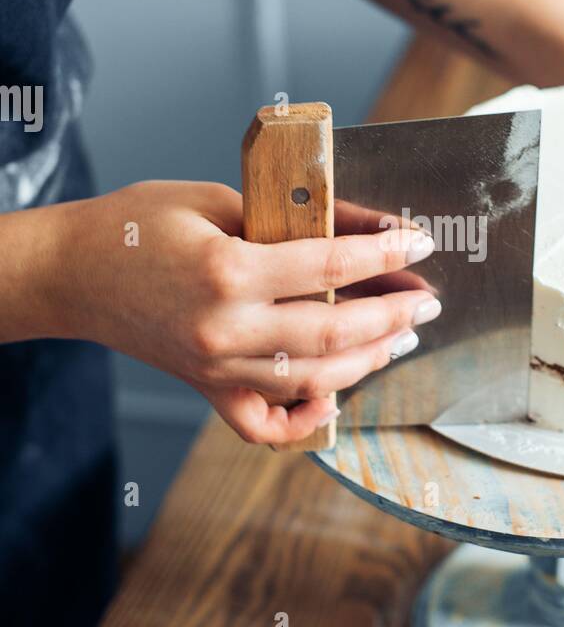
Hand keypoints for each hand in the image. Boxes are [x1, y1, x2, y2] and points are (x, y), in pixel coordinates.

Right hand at [55, 181, 439, 443]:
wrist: (75, 271)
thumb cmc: (139, 224)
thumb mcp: (220, 199)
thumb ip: (296, 217)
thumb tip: (370, 226)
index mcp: (229, 271)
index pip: (333, 267)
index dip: (387, 253)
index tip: (421, 241)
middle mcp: (227, 329)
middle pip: (335, 334)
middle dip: (394, 315)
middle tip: (426, 300)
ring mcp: (218, 369)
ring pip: (315, 381)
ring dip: (369, 360)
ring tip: (400, 336)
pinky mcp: (209, 389)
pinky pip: (266, 427)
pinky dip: (308, 419)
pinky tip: (335, 396)